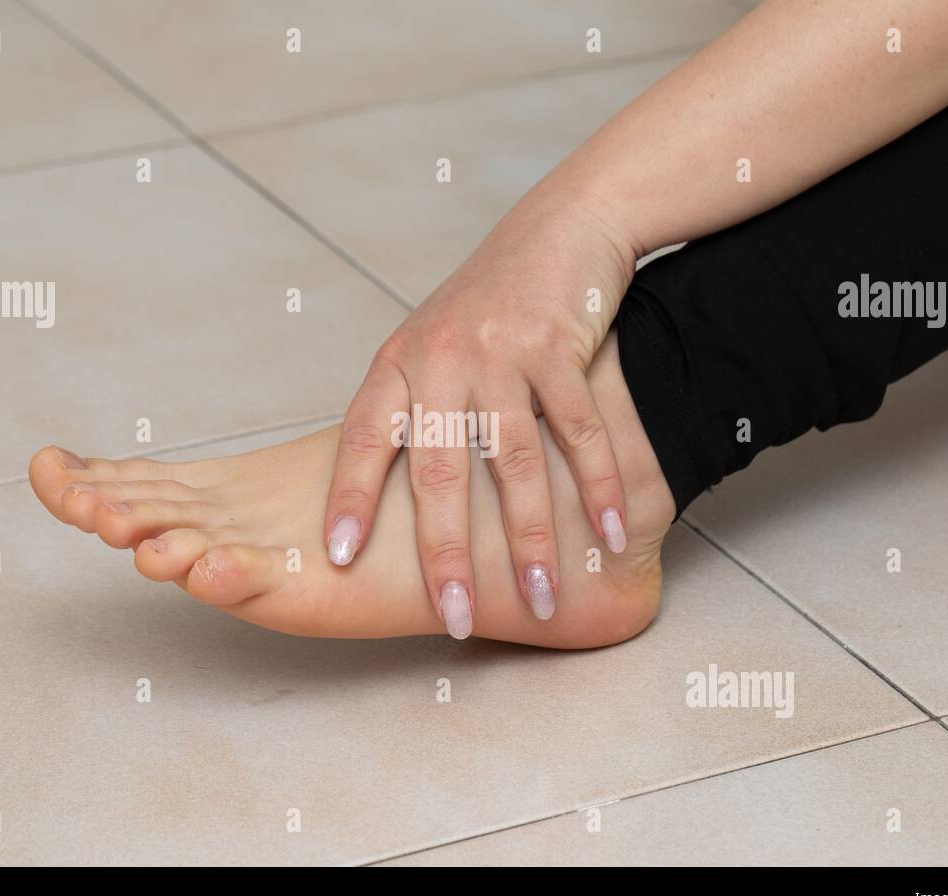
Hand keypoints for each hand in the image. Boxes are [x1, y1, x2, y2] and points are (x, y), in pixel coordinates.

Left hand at [323, 187, 638, 637]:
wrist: (560, 228)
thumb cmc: (489, 301)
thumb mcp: (429, 344)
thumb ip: (409, 407)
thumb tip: (381, 495)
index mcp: (399, 363)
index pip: (361, 440)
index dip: (348, 498)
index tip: (337, 556)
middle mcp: (441, 359)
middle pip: (438, 470)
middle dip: (445, 552)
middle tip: (452, 614)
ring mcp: (501, 352)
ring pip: (512, 462)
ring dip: (529, 538)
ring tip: (538, 599)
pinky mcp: (559, 346)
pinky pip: (578, 431)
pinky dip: (598, 487)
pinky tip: (611, 533)